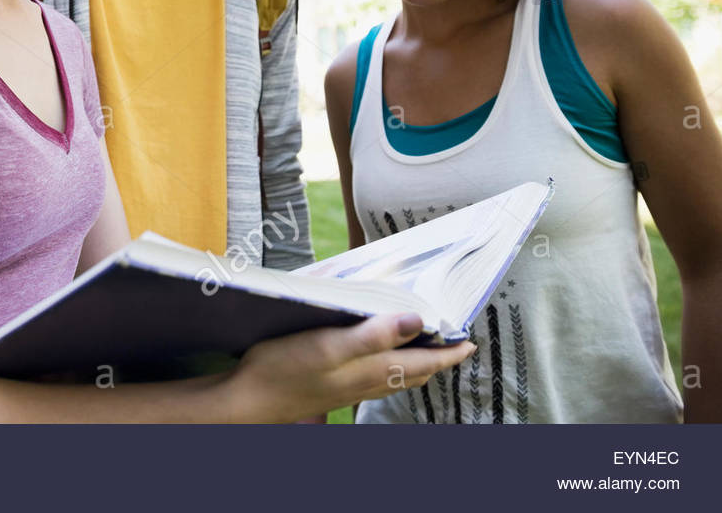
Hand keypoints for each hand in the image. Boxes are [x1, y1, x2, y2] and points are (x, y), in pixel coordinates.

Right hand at [226, 313, 475, 422]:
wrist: (250, 400)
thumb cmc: (284, 368)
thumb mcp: (329, 344)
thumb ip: (374, 334)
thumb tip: (418, 320)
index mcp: (372, 368)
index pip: (424, 361)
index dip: (449, 352)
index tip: (470, 341)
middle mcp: (367, 381)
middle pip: (415, 371)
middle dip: (439, 358)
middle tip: (454, 341)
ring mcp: (351, 388)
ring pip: (397, 377)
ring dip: (417, 363)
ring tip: (427, 348)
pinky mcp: (335, 387)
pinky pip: (377, 379)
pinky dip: (391, 368)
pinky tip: (381, 361)